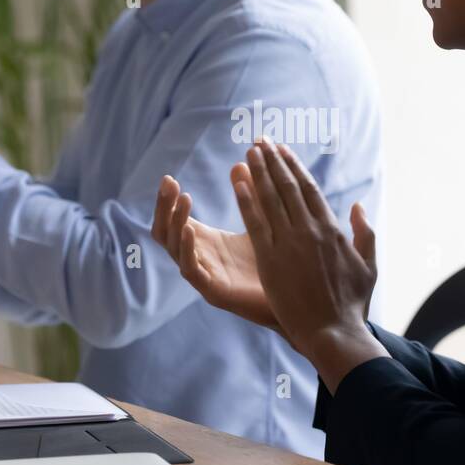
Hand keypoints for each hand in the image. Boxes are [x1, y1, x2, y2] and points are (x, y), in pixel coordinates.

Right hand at [152, 169, 276, 329]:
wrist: (300, 302)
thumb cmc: (281, 264)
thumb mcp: (262, 222)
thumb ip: (250, 195)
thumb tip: (241, 162)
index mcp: (206, 243)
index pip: (175, 220)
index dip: (168, 201)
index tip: (169, 178)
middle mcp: (201, 259)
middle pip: (166, 232)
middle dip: (164, 207)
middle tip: (168, 184)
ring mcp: (205, 277)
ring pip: (175, 249)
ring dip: (177, 221)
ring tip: (184, 198)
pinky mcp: (214, 292)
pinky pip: (190, 270)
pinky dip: (187, 248)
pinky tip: (190, 229)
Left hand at [233, 140, 386, 392]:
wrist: (333, 331)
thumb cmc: (352, 303)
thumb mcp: (369, 265)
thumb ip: (364, 233)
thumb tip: (358, 206)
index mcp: (332, 229)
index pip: (309, 189)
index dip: (294, 166)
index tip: (282, 150)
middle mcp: (310, 231)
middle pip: (288, 187)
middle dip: (273, 161)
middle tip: (261, 140)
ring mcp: (289, 244)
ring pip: (271, 200)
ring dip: (258, 174)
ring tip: (248, 152)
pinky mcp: (270, 261)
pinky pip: (256, 224)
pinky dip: (247, 201)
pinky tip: (238, 184)